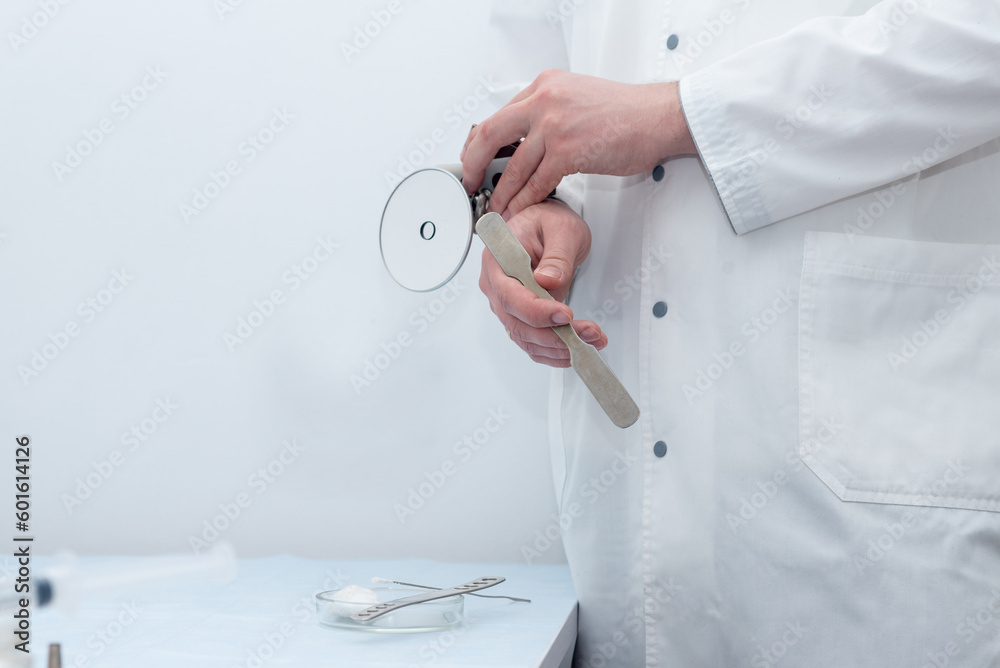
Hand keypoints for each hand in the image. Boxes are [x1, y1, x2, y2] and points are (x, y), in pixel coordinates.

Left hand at [461, 70, 694, 215]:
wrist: (658, 116)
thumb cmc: (626, 112)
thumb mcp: (577, 98)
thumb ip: (550, 112)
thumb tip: (529, 138)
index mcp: (544, 86)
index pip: (499, 116)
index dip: (481, 143)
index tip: (475, 159)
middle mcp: (544, 100)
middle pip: (489, 134)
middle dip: (474, 165)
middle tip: (470, 183)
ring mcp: (554, 125)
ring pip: (512, 167)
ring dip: (500, 192)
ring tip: (493, 208)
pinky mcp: (568, 151)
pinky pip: (536, 183)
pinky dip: (524, 200)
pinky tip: (518, 210)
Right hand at [479, 199, 605, 367]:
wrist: (548, 228)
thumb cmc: (549, 222)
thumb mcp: (561, 229)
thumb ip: (556, 256)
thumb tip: (548, 281)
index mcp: (497, 260)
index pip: (509, 295)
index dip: (536, 311)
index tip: (565, 315)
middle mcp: (496, 286)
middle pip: (517, 324)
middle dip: (554, 335)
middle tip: (588, 333)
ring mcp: (507, 304)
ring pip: (526, 337)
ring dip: (559, 346)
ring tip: (592, 340)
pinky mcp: (521, 316)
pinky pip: (532, 342)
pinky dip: (553, 351)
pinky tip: (575, 350)